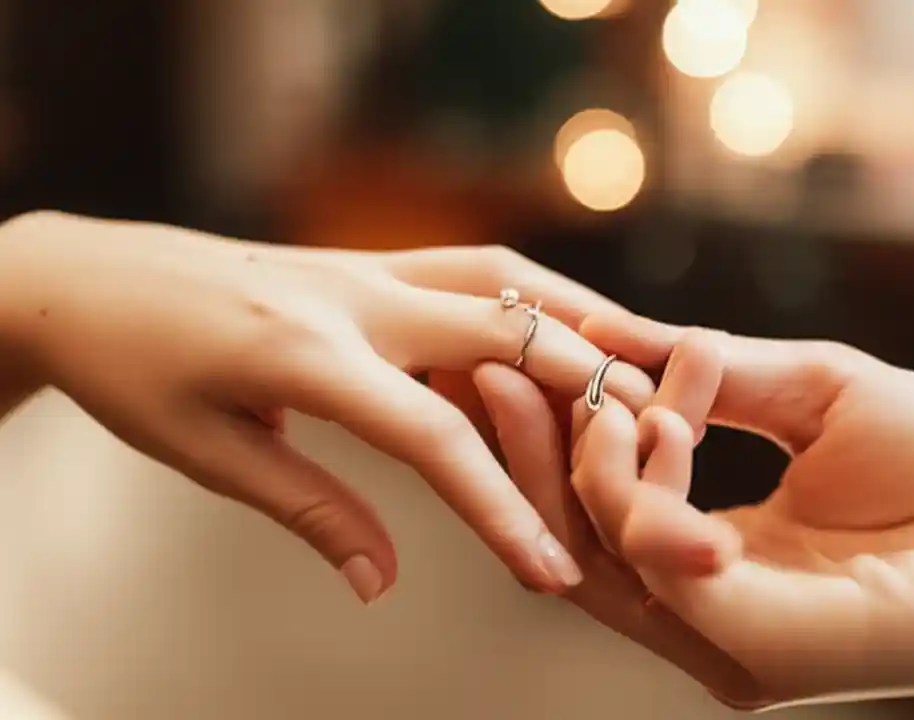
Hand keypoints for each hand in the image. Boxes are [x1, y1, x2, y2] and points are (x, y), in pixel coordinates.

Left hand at [0, 211, 653, 601]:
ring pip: (508, 282)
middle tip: (662, 439)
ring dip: (586, 318)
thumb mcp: (209, 450)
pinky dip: (542, 296)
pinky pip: (478, 269)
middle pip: (509, 336)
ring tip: (655, 354)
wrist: (92, 277)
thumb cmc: (137, 370)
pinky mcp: (373, 260)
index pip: (438, 439)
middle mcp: (358, 300)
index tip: (555, 571)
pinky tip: (577, 321)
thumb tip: (382, 585)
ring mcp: (370, 268)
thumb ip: (311, 510)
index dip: (504, 511)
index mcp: (311, 358)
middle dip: (590, 391)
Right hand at [477, 316, 913, 716]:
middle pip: (581, 535)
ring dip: (580, 460)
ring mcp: (728, 633)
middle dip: (537, 447)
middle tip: (499, 361)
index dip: (563, 428)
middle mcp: (709, 604)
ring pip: (604, 555)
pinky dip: (642, 490)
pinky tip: (657, 419)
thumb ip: (721, 376)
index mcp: (722, 552)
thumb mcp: (821, 393)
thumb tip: (622, 334)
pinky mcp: (757, 647)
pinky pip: (662, 571)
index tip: (527, 349)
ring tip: (578, 380)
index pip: (609, 501)